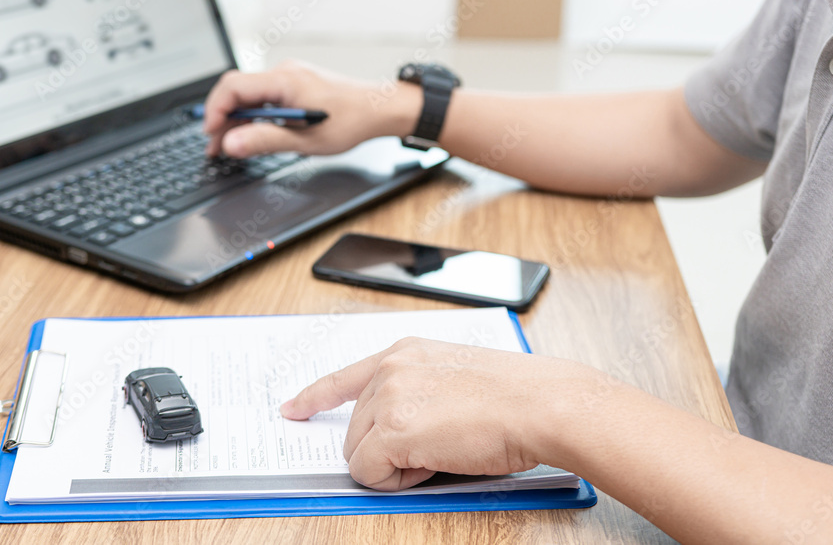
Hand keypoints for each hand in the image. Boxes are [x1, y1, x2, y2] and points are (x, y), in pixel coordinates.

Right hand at [203, 60, 421, 157]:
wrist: (379, 108)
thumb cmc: (350, 122)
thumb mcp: (305, 140)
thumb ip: (264, 140)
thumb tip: (231, 144)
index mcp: (284, 80)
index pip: (233, 87)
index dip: (215, 111)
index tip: (211, 135)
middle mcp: (284, 72)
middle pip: (236, 90)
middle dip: (221, 118)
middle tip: (216, 147)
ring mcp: (289, 76)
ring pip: (249, 93)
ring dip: (236, 118)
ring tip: (232, 144)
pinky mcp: (295, 83)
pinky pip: (263, 95)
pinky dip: (252, 113)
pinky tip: (253, 132)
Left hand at [280, 337, 592, 490]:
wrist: (540, 403)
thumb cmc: (515, 396)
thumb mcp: (454, 376)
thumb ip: (417, 390)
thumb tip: (397, 429)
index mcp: (404, 352)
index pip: (342, 377)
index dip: (313, 398)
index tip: (292, 409)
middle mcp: (389, 369)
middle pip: (354, 429)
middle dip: (385, 448)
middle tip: (433, 448)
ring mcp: (389, 398)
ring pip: (359, 453)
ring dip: (393, 464)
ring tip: (440, 451)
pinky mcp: (393, 431)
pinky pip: (368, 472)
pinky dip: (394, 480)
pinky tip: (432, 465)